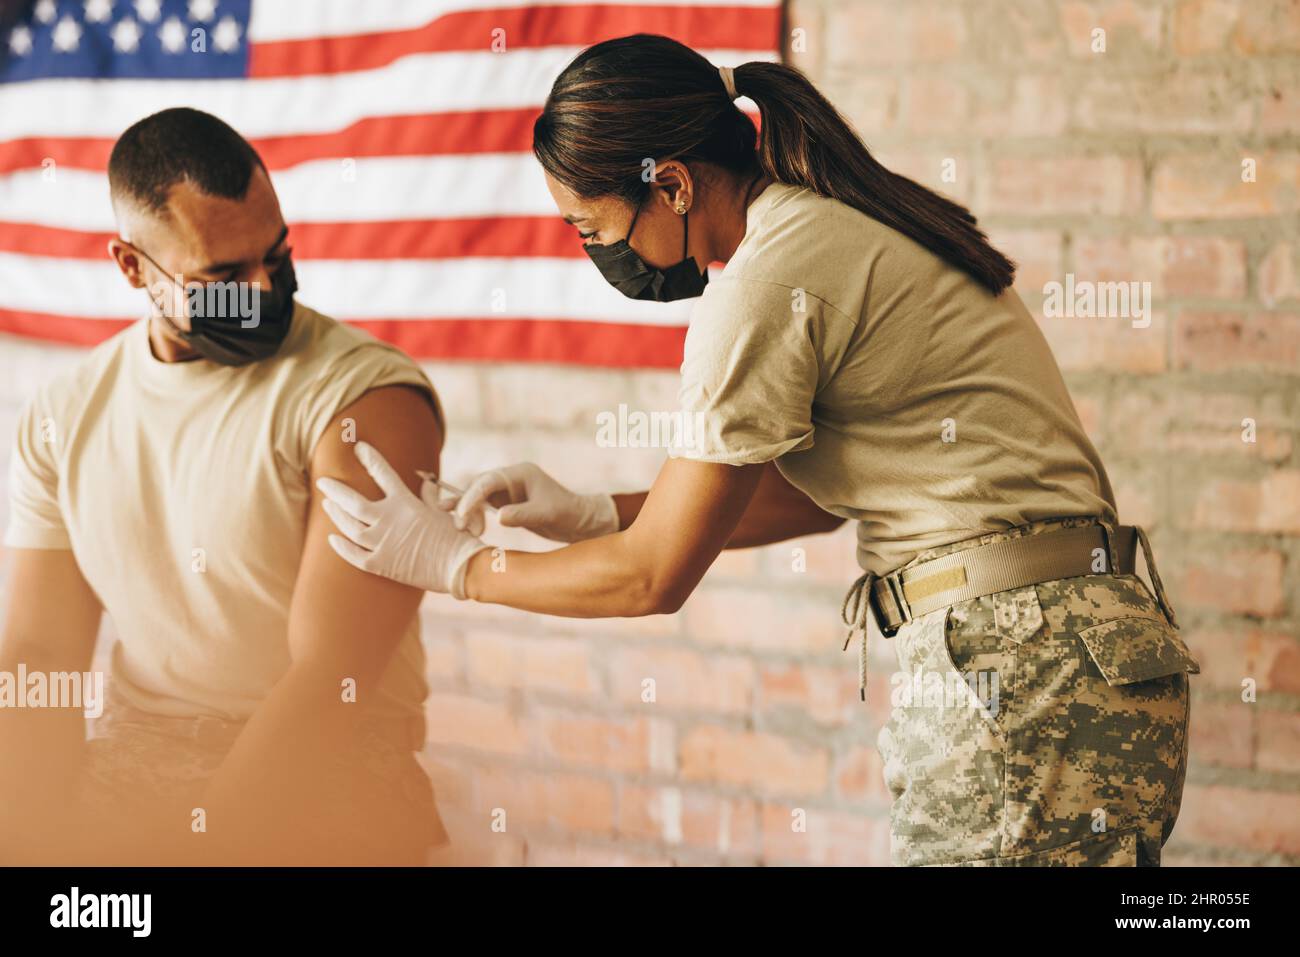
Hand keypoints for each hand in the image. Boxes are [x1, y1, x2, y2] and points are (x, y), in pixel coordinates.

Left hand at [316, 442, 490, 596]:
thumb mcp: (442, 512)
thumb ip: (429, 497)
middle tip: (323, 482)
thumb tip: (427, 483)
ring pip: (348, 526)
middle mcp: (389, 520)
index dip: (370, 458)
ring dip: (336, 515)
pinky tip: (332, 538)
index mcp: (405, 502)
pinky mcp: (380, 564)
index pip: (382, 473)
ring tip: (327, 506)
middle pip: (352, 501)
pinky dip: (341, 547)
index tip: (359, 448)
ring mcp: (382, 543)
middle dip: (335, 490)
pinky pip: (353, 555)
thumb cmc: (455, 538)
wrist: (460, 568)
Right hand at [443, 462, 618, 542]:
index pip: (488, 481)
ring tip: (462, 530)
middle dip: (465, 505)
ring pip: (477, 496)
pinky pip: (482, 506)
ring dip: (467, 512)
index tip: (462, 514)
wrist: (577, 521)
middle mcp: (510, 478)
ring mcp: (506, 490)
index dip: (472, 496)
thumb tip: (498, 517)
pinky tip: (467, 528)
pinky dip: (473, 516)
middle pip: (478, 487)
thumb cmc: (566, 513)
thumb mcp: (546, 514)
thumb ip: (523, 515)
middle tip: (461, 527)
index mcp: (520, 473)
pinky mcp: (504, 503)